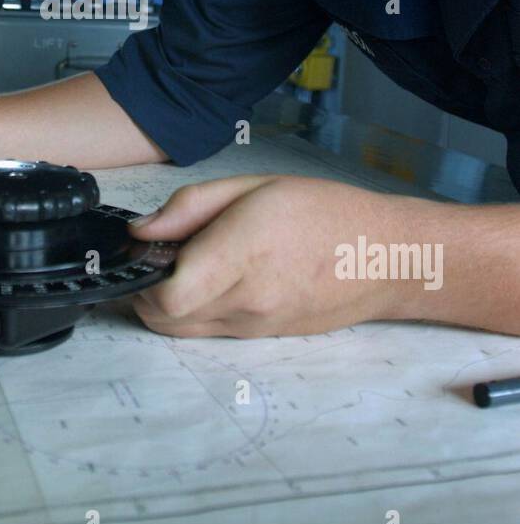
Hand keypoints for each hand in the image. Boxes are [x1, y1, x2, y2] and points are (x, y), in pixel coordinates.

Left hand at [127, 174, 438, 336]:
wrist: (384, 258)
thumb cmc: (324, 211)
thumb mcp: (253, 186)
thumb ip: (190, 207)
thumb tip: (140, 231)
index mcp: (241, 256)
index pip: (166, 295)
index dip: (141, 276)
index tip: (146, 250)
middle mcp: (245, 301)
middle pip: (164, 320)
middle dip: (144, 292)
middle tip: (157, 257)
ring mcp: (254, 326)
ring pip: (183, 330)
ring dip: (168, 305)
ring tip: (188, 265)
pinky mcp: (263, 337)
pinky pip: (211, 331)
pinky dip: (196, 311)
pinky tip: (215, 279)